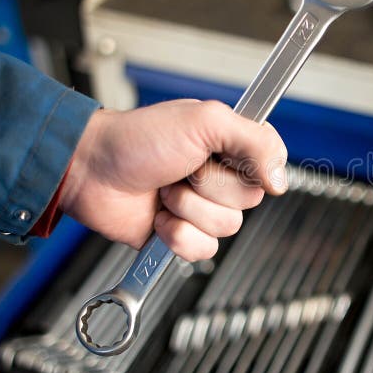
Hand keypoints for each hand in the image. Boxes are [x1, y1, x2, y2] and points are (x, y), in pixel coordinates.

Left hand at [59, 99, 287, 260]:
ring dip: (188, 210)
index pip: (271, 164)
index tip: (225, 156)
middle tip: (181, 169)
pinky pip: (204, 251)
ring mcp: (202, 208)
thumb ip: (254, 140)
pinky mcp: (183, 236)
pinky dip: (177, 235)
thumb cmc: (137, 138)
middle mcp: (221, 177)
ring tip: (164, 191)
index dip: (252, 167)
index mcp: (231, 145)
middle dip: (208, 188)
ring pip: (226, 228)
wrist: (91, 172)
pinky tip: (159, 218)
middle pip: (248, 201)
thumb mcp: (204, 121)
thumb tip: (281, 179)